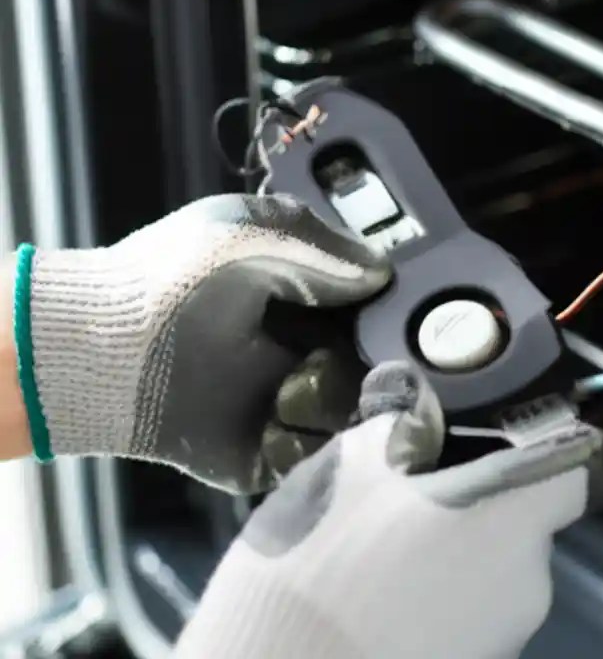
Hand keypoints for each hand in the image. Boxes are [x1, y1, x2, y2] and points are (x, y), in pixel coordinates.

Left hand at [20, 194, 389, 491]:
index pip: (385, 318)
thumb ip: (327, 245)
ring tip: (292, 391)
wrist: (102, 351)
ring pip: (358, 423)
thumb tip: (384, 274)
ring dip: (337, 409)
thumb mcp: (249, 232)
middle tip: (364, 369)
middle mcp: (311, 357)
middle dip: (383, 375)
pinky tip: (278, 423)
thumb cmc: (173, 281)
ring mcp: (290, 412)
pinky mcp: (267, 458)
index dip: (401, 322)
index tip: (404, 326)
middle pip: (384, 376)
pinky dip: (306, 450)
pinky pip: (314, 465)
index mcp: (315, 304)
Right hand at [174, 362, 602, 658]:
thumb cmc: (325, 569)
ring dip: (447, 561)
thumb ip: (400, 429)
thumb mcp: (348, 468)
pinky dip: (430, 606)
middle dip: (473, 511)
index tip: (501, 445)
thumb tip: (416, 413)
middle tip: (406, 505)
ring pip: (487, 574)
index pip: (571, 470)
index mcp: (515, 518)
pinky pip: (461, 619)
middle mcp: (530, 581)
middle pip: (521, 525)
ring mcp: (506, 637)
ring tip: (376, 561)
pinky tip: (375, 603)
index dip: (542, 450)